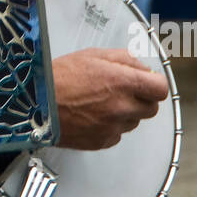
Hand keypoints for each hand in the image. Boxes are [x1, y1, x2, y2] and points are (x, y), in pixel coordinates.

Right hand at [52, 47, 168, 149]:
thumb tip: (141, 66)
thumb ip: (124, 58)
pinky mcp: (102, 142)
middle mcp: (122, 107)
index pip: (160, 89)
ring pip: (133, 122)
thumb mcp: (92, 55)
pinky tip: (92, 115)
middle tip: (123, 91)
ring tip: (101, 102)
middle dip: (142, 99)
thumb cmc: (59, 77)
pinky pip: (116, 134)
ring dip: (125, 113)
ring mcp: (113, 127)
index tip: (147, 82)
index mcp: (123, 82)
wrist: (36, 103)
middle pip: (151, 108)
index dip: (154, 84)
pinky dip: (110, 126)